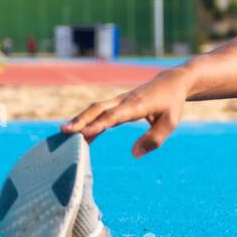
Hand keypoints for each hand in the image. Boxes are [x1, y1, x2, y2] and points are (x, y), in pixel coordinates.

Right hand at [62, 67, 192, 157]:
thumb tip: (134, 154)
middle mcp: (124, 101)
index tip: (84, 133)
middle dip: (81, 120)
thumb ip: (154, 139)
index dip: (99, 124)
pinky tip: (80, 134)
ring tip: (64, 134)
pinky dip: (88, 121)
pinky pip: (100, 112)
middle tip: (64, 131)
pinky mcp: (118, 103)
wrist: (171, 82)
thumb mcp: (171, 122)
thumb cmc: (171, 103)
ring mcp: (119, 100)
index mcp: (137, 105)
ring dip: (80, 120)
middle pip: (98, 109)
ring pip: (96, 109)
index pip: (114, 115)